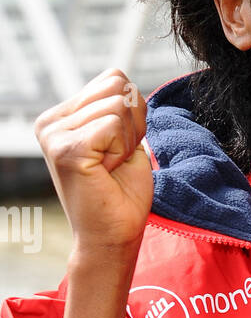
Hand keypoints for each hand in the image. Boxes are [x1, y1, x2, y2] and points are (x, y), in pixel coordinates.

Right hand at [34, 68, 153, 258]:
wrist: (113, 238)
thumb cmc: (121, 194)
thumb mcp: (123, 140)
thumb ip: (120, 108)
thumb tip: (126, 84)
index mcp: (61, 117)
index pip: (113, 78)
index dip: (132, 113)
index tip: (118, 148)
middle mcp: (50, 122)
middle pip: (118, 86)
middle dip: (133, 124)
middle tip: (116, 160)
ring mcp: (54, 135)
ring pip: (119, 105)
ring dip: (128, 140)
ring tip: (111, 167)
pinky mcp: (67, 149)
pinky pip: (115, 125)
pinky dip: (123, 149)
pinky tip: (108, 171)